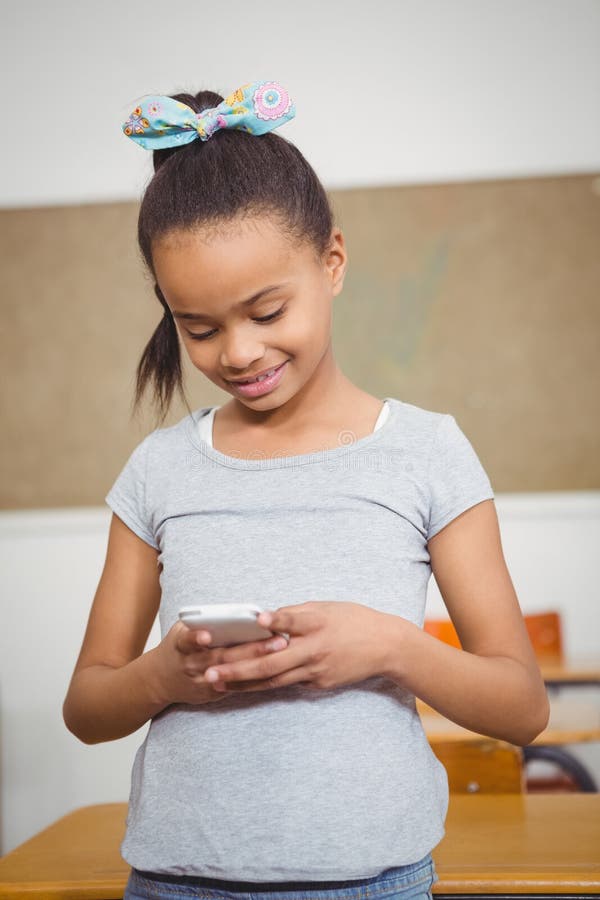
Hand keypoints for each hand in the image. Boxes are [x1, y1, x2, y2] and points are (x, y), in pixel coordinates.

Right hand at [149, 621, 289, 705]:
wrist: (161, 680)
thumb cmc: (179, 647)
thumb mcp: (181, 631)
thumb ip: (201, 622)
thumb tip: (234, 610)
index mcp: (181, 645)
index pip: (187, 640)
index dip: (196, 638)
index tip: (209, 635)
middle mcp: (190, 665)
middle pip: (221, 657)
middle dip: (250, 648)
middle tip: (276, 639)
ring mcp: (201, 682)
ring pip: (232, 673)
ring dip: (258, 661)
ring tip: (278, 650)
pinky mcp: (212, 694)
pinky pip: (235, 686)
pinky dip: (254, 676)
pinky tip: (274, 668)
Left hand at [202, 601, 390, 693]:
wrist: (386, 646)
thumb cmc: (354, 620)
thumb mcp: (326, 607)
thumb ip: (296, 614)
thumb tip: (266, 619)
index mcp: (317, 623)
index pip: (293, 621)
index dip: (275, 621)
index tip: (256, 619)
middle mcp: (315, 649)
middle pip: (272, 661)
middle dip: (239, 668)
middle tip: (211, 670)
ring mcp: (316, 670)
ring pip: (274, 680)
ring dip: (243, 683)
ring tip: (217, 683)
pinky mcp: (319, 684)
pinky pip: (288, 684)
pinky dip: (265, 685)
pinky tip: (242, 687)